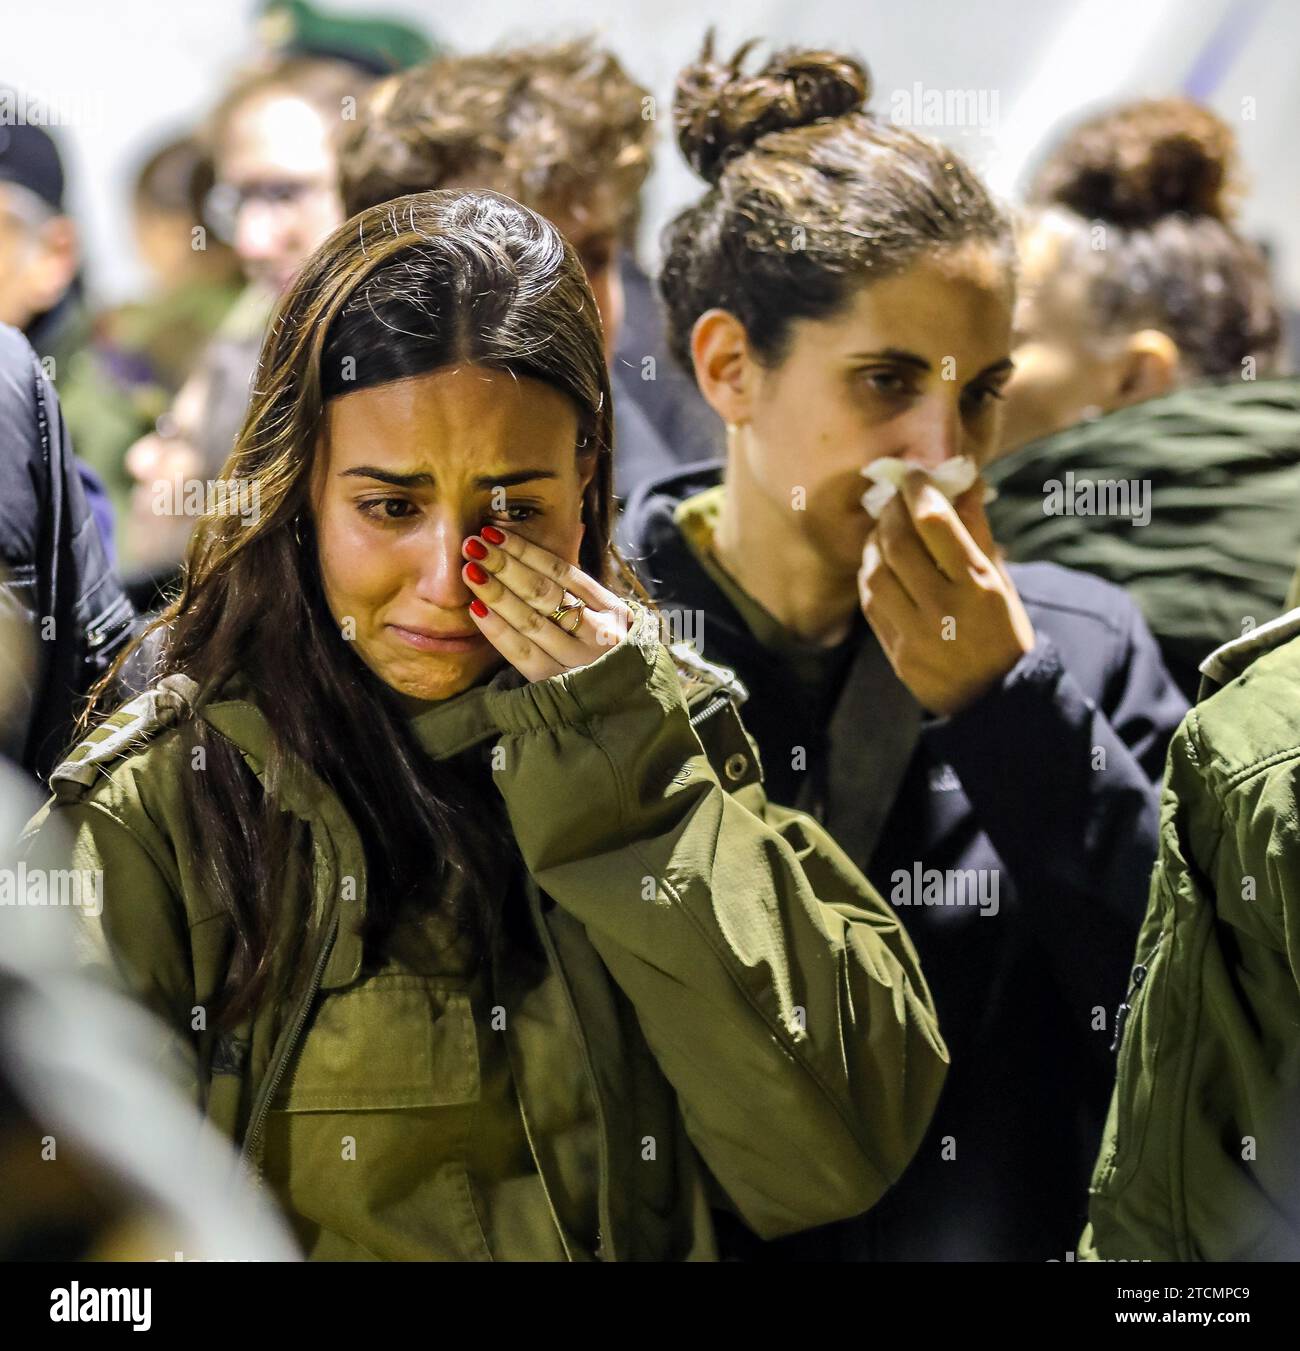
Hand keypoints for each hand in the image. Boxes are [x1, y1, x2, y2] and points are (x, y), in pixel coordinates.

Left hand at [461, 527, 632, 682]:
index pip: (564, 572)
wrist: (625, 708)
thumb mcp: (607, 619)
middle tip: (473, 545)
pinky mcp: (555, 684)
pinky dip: (497, 630)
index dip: (526, 551)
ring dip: (497, 592)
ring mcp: (578, 661)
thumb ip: (577, 591)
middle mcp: (599, 634)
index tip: (495, 534)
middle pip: (545, 593)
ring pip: (531, 621)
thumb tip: (529, 553)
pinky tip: (476, 609)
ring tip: (470, 571)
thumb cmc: (607, 654)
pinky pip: (521, 653)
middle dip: (505, 565)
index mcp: (612, 610)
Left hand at [857, 468, 1035, 716]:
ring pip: (876, 574)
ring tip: (883, 531)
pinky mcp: (897, 654)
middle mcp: (946, 608)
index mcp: (979, 584)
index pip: (935, 523)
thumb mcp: (1001, 580)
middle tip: (891, 500)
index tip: (911, 475)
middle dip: (889, 514)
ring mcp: (918, 634)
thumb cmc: (1003, 630)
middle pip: (898, 545)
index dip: (917, 491)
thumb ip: (977, 532)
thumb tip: (963, 481)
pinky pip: (870, 604)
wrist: (996, 699)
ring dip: (873, 544)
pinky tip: (879, 564)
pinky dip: (870, 576)